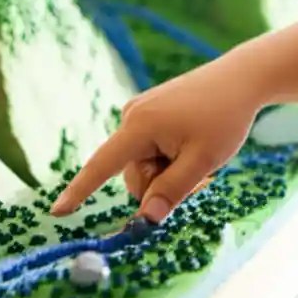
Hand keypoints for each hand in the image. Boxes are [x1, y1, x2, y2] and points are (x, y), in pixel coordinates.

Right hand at [51, 58, 263, 221]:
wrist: (241, 78)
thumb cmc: (225, 118)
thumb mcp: (203, 161)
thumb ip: (171, 191)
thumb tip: (145, 220)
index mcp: (139, 126)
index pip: (101, 166)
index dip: (79, 192)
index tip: (57, 212)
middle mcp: (131, 116)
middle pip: (133, 175)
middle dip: (161, 183)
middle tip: (200, 174)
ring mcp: (139, 112)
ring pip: (144, 165)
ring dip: (169, 171)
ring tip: (200, 154)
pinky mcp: (149, 112)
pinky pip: (150, 149)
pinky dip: (169, 157)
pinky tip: (193, 142)